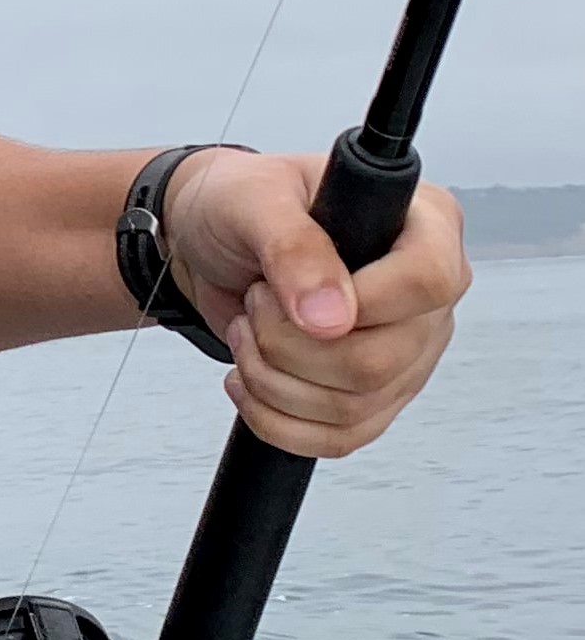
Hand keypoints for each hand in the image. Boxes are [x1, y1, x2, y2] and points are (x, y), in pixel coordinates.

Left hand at [161, 148, 470, 457]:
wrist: (210, 244)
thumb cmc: (240, 205)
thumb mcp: (254, 201)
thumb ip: (293, 246)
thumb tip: (332, 318)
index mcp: (423, 225)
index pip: (429, 280)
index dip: (359, 302)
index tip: (288, 295)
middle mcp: (427, 297)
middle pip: (381, 361)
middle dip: (288, 345)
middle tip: (254, 303)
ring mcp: (408, 352)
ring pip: (354, 407)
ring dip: (272, 378)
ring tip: (246, 330)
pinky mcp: (376, 396)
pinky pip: (339, 438)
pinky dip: (275, 419)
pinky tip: (246, 379)